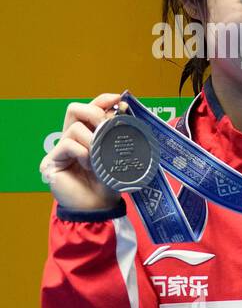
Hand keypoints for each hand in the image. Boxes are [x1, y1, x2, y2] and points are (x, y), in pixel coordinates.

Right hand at [40, 93, 123, 212]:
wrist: (100, 208)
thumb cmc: (110, 183)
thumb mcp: (119, 156)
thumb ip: (119, 136)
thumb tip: (124, 111)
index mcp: (89, 135)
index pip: (91, 109)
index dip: (103, 101)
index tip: (119, 99)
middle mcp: (72, 139)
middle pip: (75, 109)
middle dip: (95, 112)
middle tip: (109, 126)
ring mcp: (60, 150)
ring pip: (74, 128)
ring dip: (93, 140)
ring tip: (100, 158)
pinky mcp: (51, 162)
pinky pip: (67, 144)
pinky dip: (83, 152)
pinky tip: (89, 165)